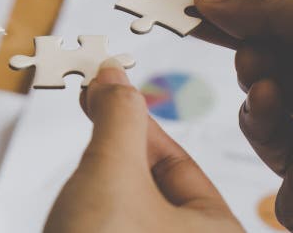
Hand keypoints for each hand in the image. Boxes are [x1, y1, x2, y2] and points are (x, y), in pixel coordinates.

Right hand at [46, 59, 242, 232]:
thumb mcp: (113, 171)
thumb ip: (118, 116)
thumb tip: (112, 75)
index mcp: (217, 232)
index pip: (180, 163)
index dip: (139, 121)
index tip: (108, 92)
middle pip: (154, 182)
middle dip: (118, 145)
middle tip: (91, 107)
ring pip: (131, 204)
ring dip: (104, 171)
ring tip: (80, 152)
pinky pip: (116, 223)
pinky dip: (96, 199)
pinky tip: (74, 188)